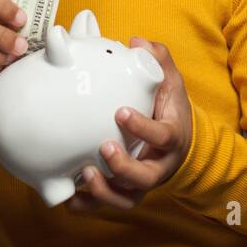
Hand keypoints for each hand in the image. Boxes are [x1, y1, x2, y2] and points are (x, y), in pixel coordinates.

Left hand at [66, 37, 192, 211]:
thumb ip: (157, 59)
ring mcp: (142, 182)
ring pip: (127, 198)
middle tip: (104, 149)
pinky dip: (89, 204)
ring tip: (84, 174)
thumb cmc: (168, 107)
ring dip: (105, 191)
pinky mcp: (126, 190)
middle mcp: (159, 164)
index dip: (143, 128)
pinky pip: (109, 204)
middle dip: (124, 167)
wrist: (177, 137)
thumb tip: (137, 41)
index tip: (120, 112)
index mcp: (172, 137)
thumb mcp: (170, 81)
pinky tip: (69, 199)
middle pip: (146, 177)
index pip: (163, 136)